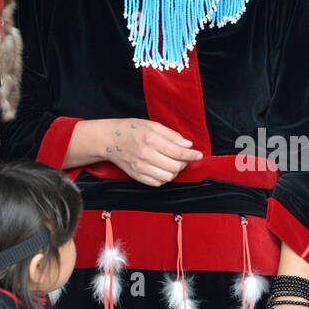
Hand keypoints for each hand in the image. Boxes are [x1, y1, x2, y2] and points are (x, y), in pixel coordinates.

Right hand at [67, 118, 202, 184]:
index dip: (191, 155)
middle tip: (183, 157)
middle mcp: (146, 155)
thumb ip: (171, 135)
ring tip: (173, 163)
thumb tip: (188, 145)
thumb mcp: (152, 125)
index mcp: (151, 139)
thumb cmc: (131, 130)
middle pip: (175, 167)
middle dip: (184, 163)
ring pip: (167, 177)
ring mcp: (140, 167)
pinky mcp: (137, 175)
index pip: (178, 152)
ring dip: (175, 172)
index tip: (199, 155)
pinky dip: (164, 178)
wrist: (110, 140)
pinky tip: (163, 169)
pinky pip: (157, 183)